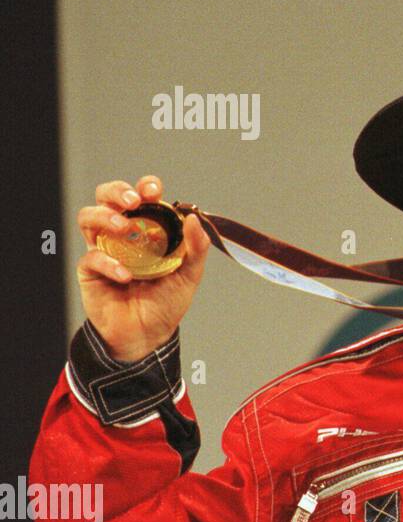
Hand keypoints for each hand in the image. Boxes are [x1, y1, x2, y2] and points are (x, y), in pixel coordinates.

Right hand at [76, 175, 210, 362]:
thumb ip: (195, 248)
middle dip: (116, 191)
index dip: (144, 186)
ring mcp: (104, 249)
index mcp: (147, 228)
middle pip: (106, 197)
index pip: (140, 197)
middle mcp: (122, 234)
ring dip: (105, 217)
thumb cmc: (166, 302)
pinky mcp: (90, 270)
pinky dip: (109, 263)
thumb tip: (194, 219)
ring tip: (124, 229)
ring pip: (88, 217)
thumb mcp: (189, 274)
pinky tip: (126, 276)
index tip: (153, 190)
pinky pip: (91, 257)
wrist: (149, 335)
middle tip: (133, 201)